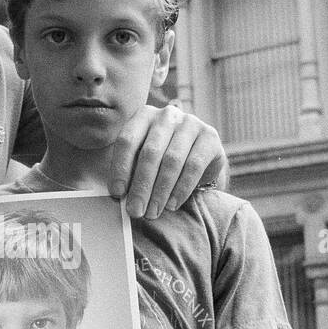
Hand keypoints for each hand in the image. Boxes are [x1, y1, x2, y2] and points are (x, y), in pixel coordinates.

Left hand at [108, 104, 226, 217]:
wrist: (200, 160)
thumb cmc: (162, 161)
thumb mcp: (143, 161)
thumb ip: (131, 172)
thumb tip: (119, 196)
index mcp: (144, 116)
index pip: (127, 140)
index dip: (120, 168)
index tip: (117, 193)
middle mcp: (167, 116)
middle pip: (150, 153)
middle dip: (141, 186)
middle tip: (135, 211)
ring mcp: (190, 123)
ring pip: (172, 160)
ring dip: (160, 191)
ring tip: (153, 212)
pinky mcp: (210, 137)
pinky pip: (194, 166)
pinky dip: (181, 189)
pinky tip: (172, 205)